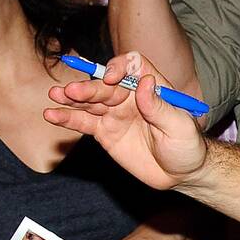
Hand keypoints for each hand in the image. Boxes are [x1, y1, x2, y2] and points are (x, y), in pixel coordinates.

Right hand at [44, 50, 207, 191]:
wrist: (180, 173)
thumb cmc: (187, 147)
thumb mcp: (180, 127)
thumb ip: (160, 107)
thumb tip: (144, 82)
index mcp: (152, 88)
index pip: (133, 66)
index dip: (120, 67)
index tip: (112, 78)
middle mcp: (130, 97)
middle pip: (106, 85)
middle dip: (90, 87)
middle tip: (72, 91)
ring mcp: (115, 113)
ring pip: (90, 101)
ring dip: (72, 98)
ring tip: (56, 95)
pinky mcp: (105, 132)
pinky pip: (84, 122)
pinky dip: (67, 117)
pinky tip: (52, 114)